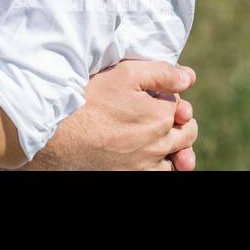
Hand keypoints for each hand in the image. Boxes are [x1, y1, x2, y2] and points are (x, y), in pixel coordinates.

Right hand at [28, 60, 198, 170]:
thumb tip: (189, 77)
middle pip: (187, 131)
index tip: (151, 91)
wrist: (59, 134)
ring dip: (178, 147)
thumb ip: (160, 73)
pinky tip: (152, 156)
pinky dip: (164, 164)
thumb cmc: (88, 99)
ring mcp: (148, 163)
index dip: (167, 93)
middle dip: (181, 119)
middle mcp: (160, 142)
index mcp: (162, 114)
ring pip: (179, 157)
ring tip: (163, 138)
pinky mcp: (135, 176)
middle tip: (164, 112)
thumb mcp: (124, 74)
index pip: (178, 102)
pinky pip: (162, 173)